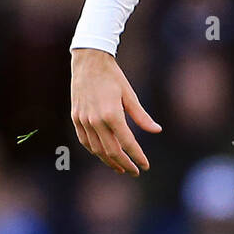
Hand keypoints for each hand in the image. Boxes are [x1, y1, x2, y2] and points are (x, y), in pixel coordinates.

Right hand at [70, 48, 161, 175]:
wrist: (88, 61)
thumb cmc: (113, 76)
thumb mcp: (130, 95)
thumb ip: (142, 116)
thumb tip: (157, 130)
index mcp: (112, 114)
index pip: (127, 143)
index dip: (137, 157)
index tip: (145, 166)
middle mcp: (96, 120)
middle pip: (111, 151)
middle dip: (125, 164)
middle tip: (135, 172)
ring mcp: (83, 120)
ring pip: (97, 150)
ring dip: (109, 161)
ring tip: (121, 167)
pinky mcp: (76, 118)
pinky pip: (85, 141)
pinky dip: (95, 151)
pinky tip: (104, 155)